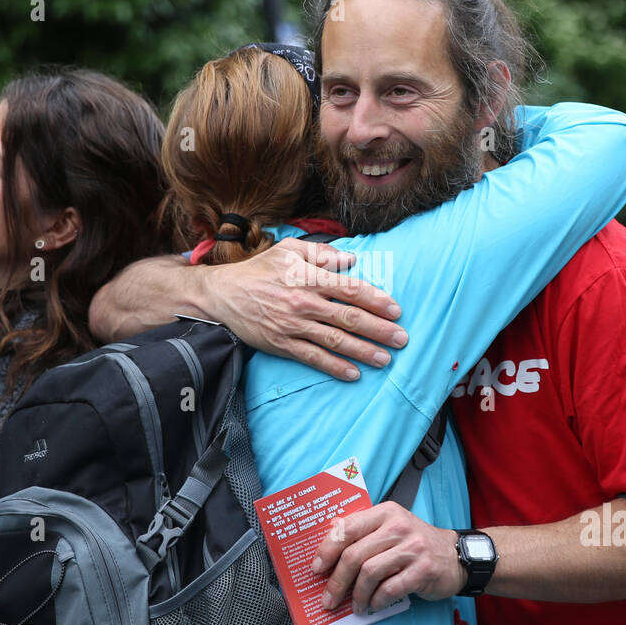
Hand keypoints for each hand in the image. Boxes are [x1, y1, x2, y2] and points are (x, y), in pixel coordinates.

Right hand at [201, 237, 407, 380]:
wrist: (223, 294)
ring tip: (385, 358)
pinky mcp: (283, 344)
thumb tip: (350, 259)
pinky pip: (313, 358)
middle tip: (402, 338)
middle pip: (349, 318)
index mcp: (309, 278)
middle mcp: (304, 302)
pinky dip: (334, 367)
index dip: (376, 300)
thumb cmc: (259, 269)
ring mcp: (293, 326)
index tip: (396, 310)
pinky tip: (353, 373)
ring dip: (363, 351)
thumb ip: (321, 254)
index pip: (351, 289)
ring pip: (335, 341)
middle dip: (379, 329)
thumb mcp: (289, 250)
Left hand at [310, 502, 465, 614]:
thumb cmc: (414, 544)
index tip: (316, 569)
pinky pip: (390, 589)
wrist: (455, 556)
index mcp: (385, 513)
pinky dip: (377, 601)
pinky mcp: (424, 569)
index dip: (327, 550)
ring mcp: (412, 547)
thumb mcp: (390, 528)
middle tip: (330, 599)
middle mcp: (398, 526)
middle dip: (337, 581)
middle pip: (355, 555)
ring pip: (370, 573)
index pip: (347, 528)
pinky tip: (374, 605)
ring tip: (356, 606)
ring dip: (357, 595)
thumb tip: (327, 546)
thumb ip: (363, 532)